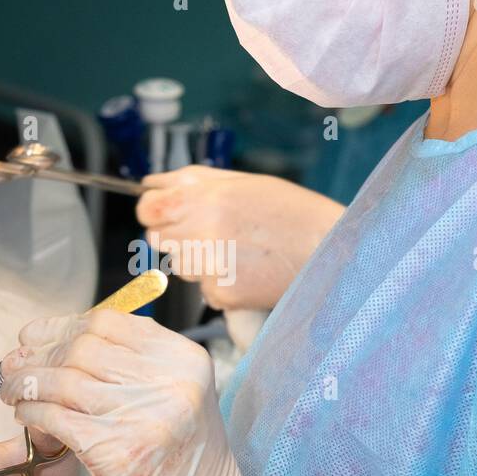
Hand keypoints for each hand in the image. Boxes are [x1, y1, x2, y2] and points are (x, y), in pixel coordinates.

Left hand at [0, 311, 265, 475]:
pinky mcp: (118, 452)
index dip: (60, 327)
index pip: (107, 323)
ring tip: (13, 392)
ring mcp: (145, 416)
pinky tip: (24, 417)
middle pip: (81, 349)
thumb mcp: (174, 397)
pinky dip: (32, 413)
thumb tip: (52, 341)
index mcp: (184, 359)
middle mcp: (170, 381)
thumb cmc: (181, 459)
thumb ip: (129, 366)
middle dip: (37, 356)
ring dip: (26, 383)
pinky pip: (57, 418)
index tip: (33, 338)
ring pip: (63, 381)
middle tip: (12, 367)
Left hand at [136, 166, 342, 310]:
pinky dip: (220, 283)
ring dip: (198, 261)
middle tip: (211, 232)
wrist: (328, 250)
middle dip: (177, 236)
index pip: (148, 208)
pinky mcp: (222, 294)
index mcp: (203, 198)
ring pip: (180, 267)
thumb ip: (190, 181)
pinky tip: (246, 271)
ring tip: (236, 251)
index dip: (155, 210)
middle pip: (158, 239)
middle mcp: (201, 231)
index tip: (167, 212)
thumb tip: (149, 183)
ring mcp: (210, 266)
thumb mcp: (242, 182)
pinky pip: (204, 290)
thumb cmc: (290, 213)